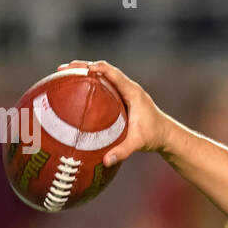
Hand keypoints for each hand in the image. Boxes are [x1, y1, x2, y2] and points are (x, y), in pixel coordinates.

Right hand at [57, 59, 172, 166]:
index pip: (113, 74)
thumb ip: (123, 151)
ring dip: (83, 72)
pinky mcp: (120, 96)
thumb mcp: (138, 143)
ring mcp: (124, 91)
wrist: (166, 134)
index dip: (97, 68)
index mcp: (133, 92)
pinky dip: (88, 82)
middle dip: (82, 67)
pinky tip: (74, 88)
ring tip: (62, 74)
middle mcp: (128, 87)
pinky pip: (103, 84)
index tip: (80, 69)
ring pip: (102, 75)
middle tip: (61, 69)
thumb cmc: (154, 136)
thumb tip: (106, 161)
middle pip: (103, 69)